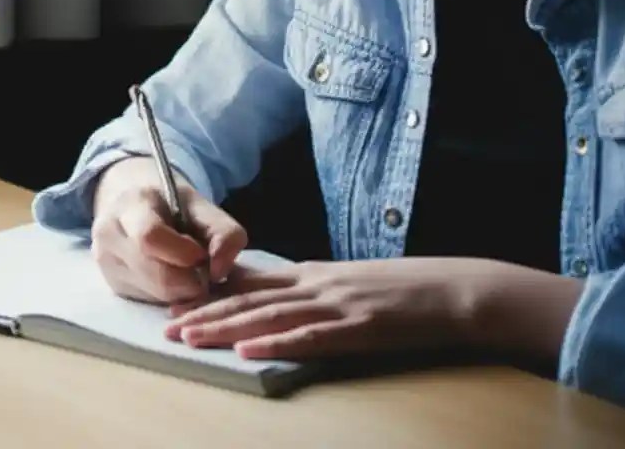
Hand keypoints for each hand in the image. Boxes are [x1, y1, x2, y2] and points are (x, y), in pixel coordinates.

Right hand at [90, 157, 247, 304]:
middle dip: (190, 280)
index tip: (201, 253)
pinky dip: (169, 295)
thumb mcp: (201, 205)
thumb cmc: (169, 203)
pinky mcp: (113, 286)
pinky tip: (171, 276)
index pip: (150, 237)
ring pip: (155, 294)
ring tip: (187, 270)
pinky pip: (150, 301)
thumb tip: (220, 273)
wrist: (129, 203)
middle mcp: (109, 236)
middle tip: (202, 269)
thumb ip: (224, 232)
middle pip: (156, 275)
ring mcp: (106, 264)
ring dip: (182, 290)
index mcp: (130, 205)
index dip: (183, 253)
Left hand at [165, 257, 581, 361]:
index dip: (210, 291)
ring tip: (190, 337)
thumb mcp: (350, 282)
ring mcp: (337, 305)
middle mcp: (318, 284)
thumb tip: (276, 300)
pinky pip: (311, 339)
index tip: (176, 300)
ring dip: (225, 328)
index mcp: (314, 273)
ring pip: (269, 316)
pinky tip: (249, 351)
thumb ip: (312, 290)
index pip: (251, 280)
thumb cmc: (405, 290)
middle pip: (249, 298)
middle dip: (204, 313)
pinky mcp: (360, 328)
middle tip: (166, 328)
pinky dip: (277, 345)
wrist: (458, 289)